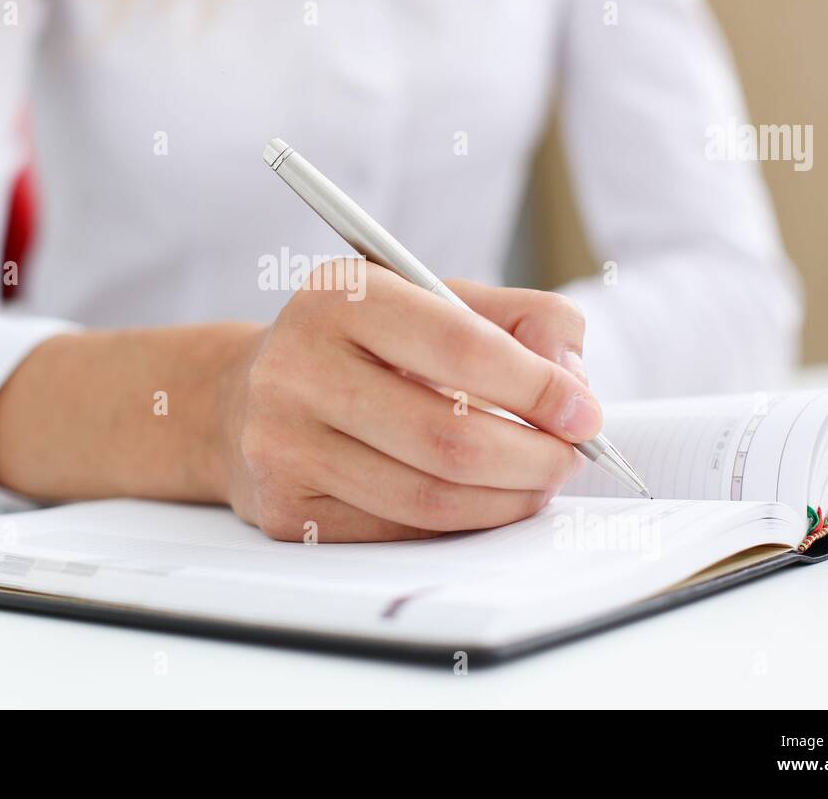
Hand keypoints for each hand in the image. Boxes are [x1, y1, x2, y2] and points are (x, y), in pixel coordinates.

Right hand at [218, 260, 600, 541]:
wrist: (243, 399)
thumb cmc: (360, 344)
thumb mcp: (434, 299)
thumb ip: (522, 318)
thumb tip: (572, 381)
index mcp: (338, 297)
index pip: (459, 345)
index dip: (536, 386)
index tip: (584, 413)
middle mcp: (296, 367)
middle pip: (448, 438)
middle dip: (534, 458)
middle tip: (570, 458)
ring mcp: (281, 443)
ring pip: (427, 497)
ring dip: (506, 500)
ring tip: (536, 480)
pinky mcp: (285, 508)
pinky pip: (398, 531)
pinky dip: (458, 523)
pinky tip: (479, 500)